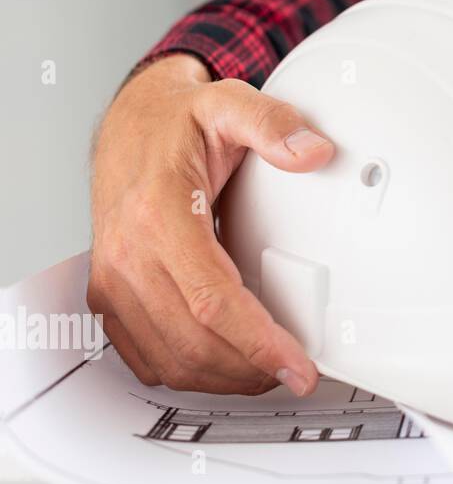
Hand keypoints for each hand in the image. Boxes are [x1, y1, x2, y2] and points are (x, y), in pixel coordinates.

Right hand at [89, 54, 332, 395]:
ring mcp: (113, 279)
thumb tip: (313, 151)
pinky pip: (145, 355)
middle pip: (193, 341)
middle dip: (250, 370)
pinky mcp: (109, 295)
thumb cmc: (177, 123)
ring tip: (269, 373)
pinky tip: (226, 364)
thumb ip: (273, 125)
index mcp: (158, 214)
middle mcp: (127, 253)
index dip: (259, 342)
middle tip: (296, 372)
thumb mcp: (229, 105)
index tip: (298, 365)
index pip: (212, 300)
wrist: (130, 125)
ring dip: (223, 378)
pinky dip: (189, 371)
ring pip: (168, 359)